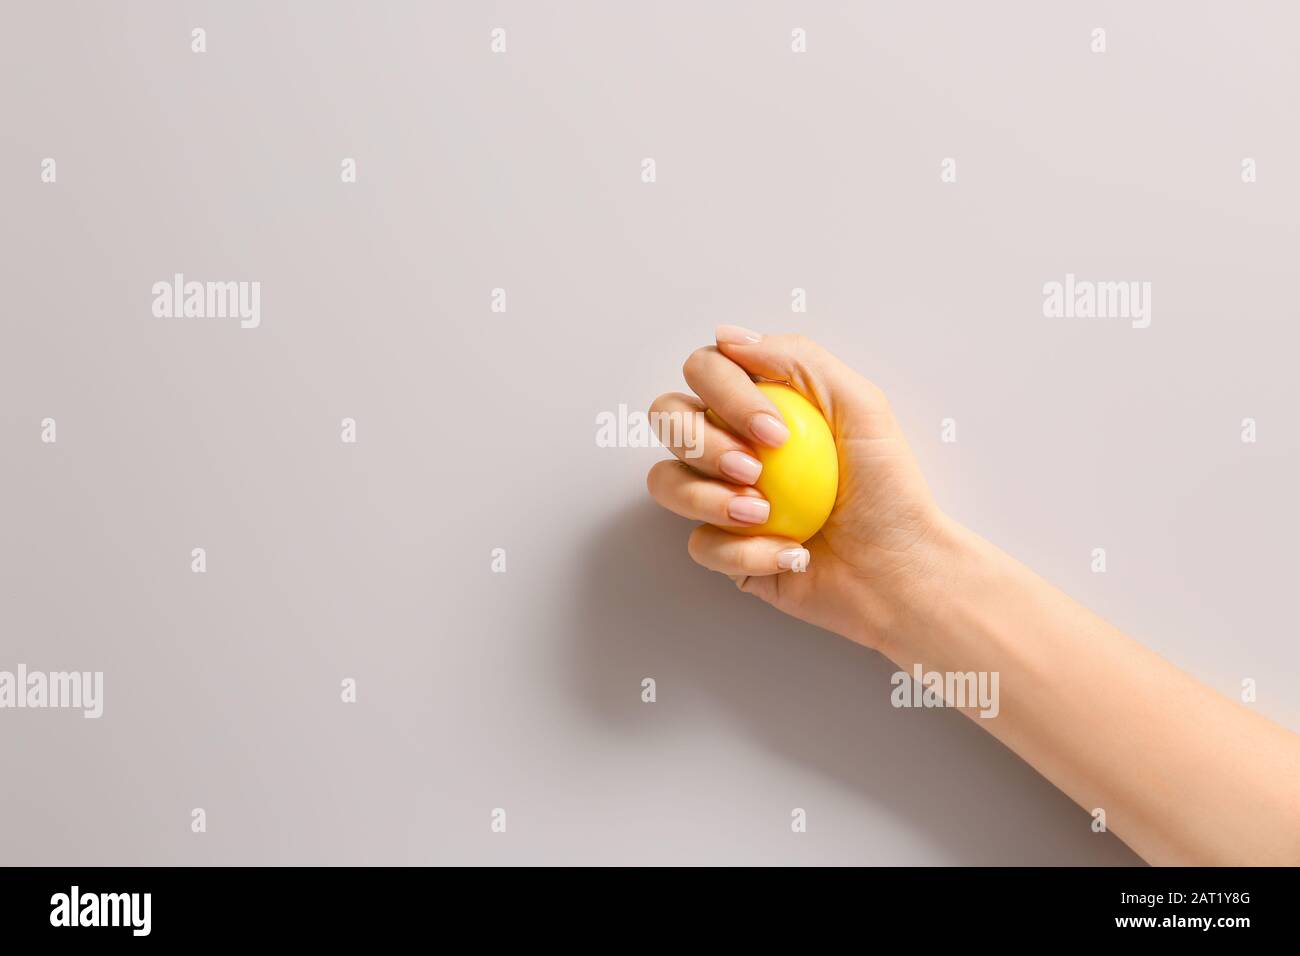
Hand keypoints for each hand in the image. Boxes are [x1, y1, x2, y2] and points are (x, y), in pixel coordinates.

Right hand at [647, 327, 943, 649]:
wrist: (900, 570)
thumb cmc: (889, 490)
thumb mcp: (860, 405)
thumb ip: (798, 358)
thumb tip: (728, 337)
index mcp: (759, 403)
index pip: (706, 371)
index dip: (725, 393)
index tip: (776, 432)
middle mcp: (732, 443)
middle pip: (668, 418)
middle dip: (704, 443)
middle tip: (756, 470)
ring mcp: (722, 496)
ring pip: (666, 481)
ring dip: (709, 497)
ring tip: (764, 515)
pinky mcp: (725, 550)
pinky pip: (700, 544)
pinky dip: (747, 550)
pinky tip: (791, 552)